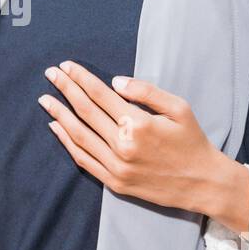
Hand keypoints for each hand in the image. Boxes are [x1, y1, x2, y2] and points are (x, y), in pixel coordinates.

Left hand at [38, 61, 248, 232]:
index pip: (100, 94)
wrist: (203, 183)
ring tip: (45, 99)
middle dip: (65, 90)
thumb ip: (146, 92)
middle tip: (50, 74)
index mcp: (139, 123)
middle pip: (85, 111)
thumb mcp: (179, 108)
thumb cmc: (192, 142)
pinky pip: (84, 160)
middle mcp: (123, 145)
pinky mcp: (115, 182)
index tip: (66, 66)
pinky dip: (67, 143)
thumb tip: (114, 82)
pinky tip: (56, 128)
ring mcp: (117, 166)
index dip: (81, 78)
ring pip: (79, 135)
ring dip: (59, 115)